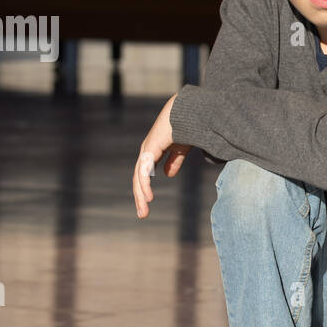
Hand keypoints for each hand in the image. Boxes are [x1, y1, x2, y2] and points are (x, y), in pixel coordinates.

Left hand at [134, 93, 191, 217]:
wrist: (187, 112)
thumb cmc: (185, 126)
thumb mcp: (181, 148)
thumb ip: (174, 161)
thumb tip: (167, 175)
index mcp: (152, 152)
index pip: (144, 174)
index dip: (144, 189)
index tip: (148, 204)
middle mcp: (146, 152)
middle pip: (139, 179)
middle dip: (140, 197)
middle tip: (142, 214)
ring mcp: (146, 150)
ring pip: (139, 178)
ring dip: (141, 196)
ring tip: (144, 211)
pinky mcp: (150, 150)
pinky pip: (145, 172)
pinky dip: (145, 185)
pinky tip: (148, 197)